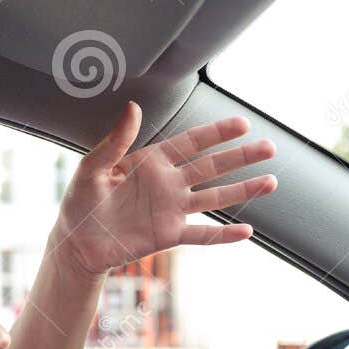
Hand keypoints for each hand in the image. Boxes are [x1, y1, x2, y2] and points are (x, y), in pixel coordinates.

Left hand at [50, 100, 277, 278]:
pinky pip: (202, 235)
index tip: (242, 124)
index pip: (191, 143)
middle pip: (212, 167)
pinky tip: (247, 232)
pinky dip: (223, 235)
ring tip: (271, 182)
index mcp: (151, 162)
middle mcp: (168, 184)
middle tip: (270, 147)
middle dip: (241, 157)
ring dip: (242, 190)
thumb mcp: (92, 167)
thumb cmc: (80, 202)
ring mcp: (172, 210)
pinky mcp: (170, 235)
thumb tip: (133, 107)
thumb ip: (116, 140)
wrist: (77, 241)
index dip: (216, 134)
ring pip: (214, 198)